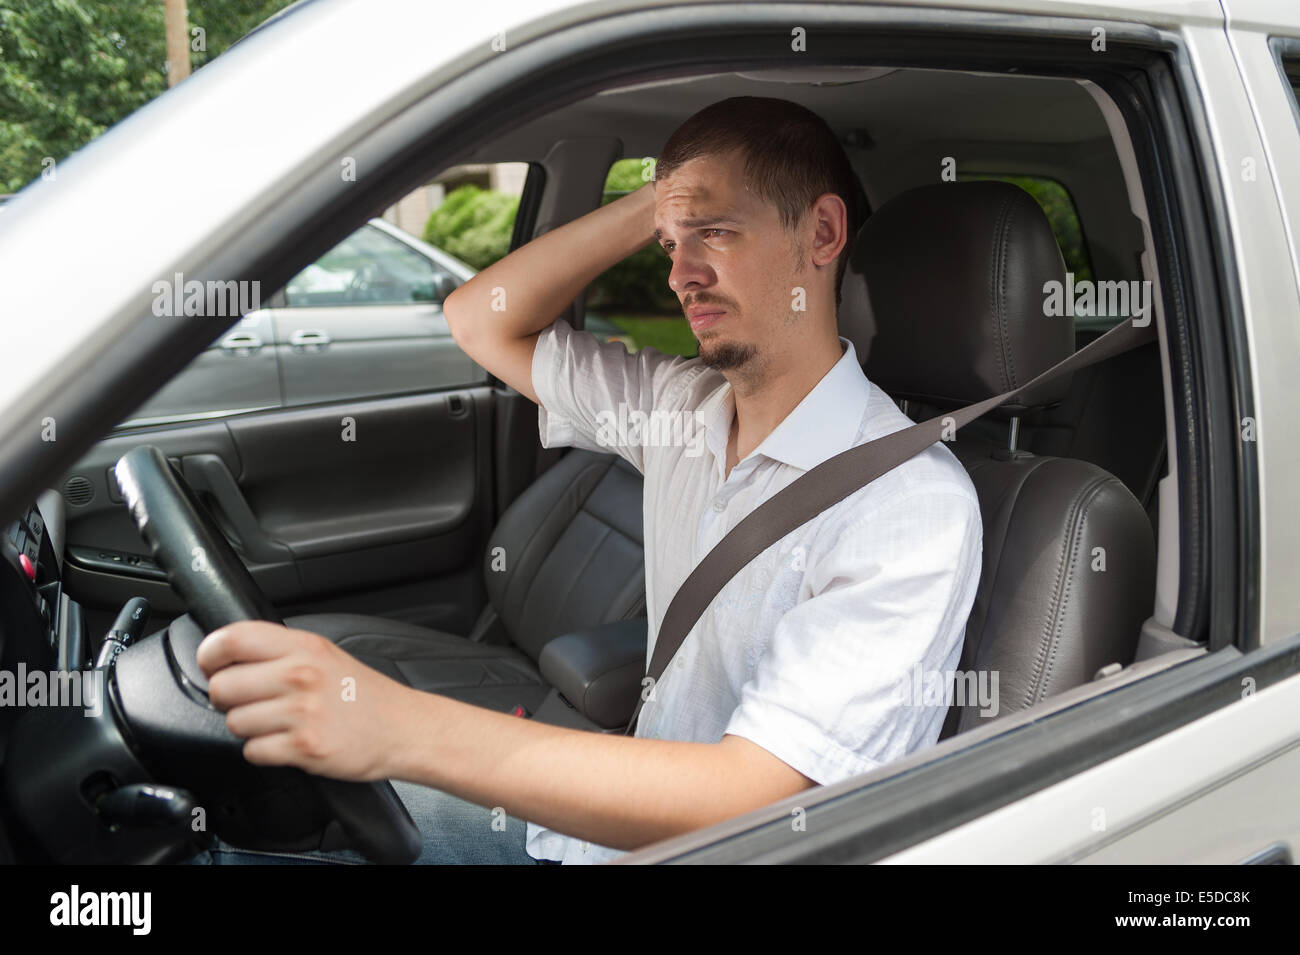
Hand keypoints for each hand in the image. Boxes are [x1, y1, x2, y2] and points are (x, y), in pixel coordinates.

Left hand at [196, 621, 414, 781]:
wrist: (403, 728)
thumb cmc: (364, 694)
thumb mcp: (326, 654)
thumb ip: (281, 650)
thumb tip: (230, 655)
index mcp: (303, 646)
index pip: (231, 639)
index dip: (210, 655)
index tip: (212, 666)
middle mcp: (301, 675)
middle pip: (222, 687)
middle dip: (227, 699)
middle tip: (247, 701)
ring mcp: (302, 712)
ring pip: (234, 723)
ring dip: (248, 728)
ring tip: (276, 723)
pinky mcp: (304, 747)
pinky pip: (253, 752)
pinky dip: (264, 752)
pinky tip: (286, 742)